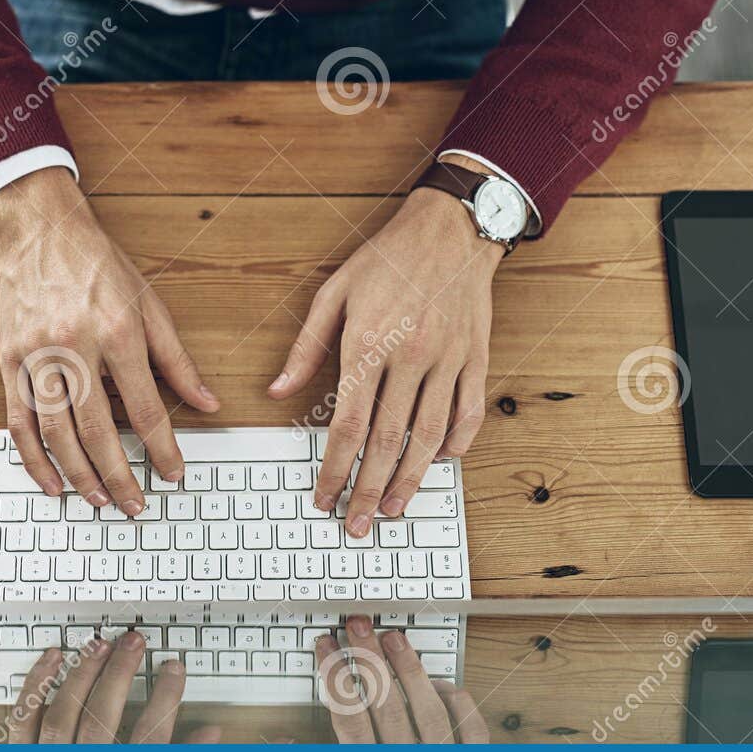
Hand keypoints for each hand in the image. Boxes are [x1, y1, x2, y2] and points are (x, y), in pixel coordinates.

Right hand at [0, 168, 218, 513]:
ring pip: (56, 432)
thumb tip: (208, 402)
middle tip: (135, 505)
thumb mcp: (149, 305)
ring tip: (98, 500)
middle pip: (98, 429)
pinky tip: (51, 481)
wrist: (39, 232)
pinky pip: (18, 421)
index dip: (162, 447)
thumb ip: (177, 359)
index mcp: (117, 331)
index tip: (174, 473)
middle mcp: (75, 346)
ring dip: (78, 475)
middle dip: (119, 476)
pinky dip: (33, 458)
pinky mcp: (8, 360)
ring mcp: (36, 355)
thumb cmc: (97, 267)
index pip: (144, 406)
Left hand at [4, 632, 221, 743]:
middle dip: (119, 675)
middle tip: (134, 642)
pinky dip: (36, 685)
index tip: (174, 668)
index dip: (165, 701)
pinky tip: (53, 658)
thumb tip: (210, 733)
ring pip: (63, 715)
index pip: (149, 741)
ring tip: (100, 644)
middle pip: (101, 721)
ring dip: (82, 674)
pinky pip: (25, 719)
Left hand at [270, 170, 499, 535]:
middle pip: (387, 442)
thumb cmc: (388, 258)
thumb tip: (277, 393)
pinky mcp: (475, 358)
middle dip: (367, 489)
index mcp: (367, 343)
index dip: (333, 468)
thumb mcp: (334, 293)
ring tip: (393, 509)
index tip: (323, 496)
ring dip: (410, 480)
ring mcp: (448, 360)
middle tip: (355, 524)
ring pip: (429, 437)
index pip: (347, 425)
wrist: (452, 227)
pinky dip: (456, 444)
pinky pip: (468, 413)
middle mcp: (409, 357)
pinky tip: (440, 463)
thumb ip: (305, 348)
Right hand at [316, 616, 488, 743]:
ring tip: (395, 637)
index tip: (326, 647)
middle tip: (359, 625)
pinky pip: (471, 731)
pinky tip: (443, 684)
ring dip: (410, 669)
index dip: (334, 679)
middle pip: (387, 707)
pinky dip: (458, 703)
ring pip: (429, 711)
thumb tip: (290, 737)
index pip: (349, 721)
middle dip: (370, 660)